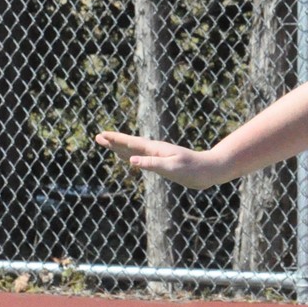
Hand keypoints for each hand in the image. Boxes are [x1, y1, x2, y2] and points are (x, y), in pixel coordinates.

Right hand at [94, 130, 229, 189]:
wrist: (209, 171)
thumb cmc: (193, 169)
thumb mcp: (172, 168)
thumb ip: (152, 164)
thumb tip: (131, 160)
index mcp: (155, 150)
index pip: (131, 143)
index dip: (115, 140)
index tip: (101, 135)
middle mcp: (155, 151)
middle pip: (130, 144)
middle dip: (114, 141)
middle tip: (98, 137)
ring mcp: (159, 156)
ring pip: (135, 150)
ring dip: (121, 148)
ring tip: (109, 145)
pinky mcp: (163, 163)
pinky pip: (142, 158)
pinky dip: (132, 156)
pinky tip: (130, 159)